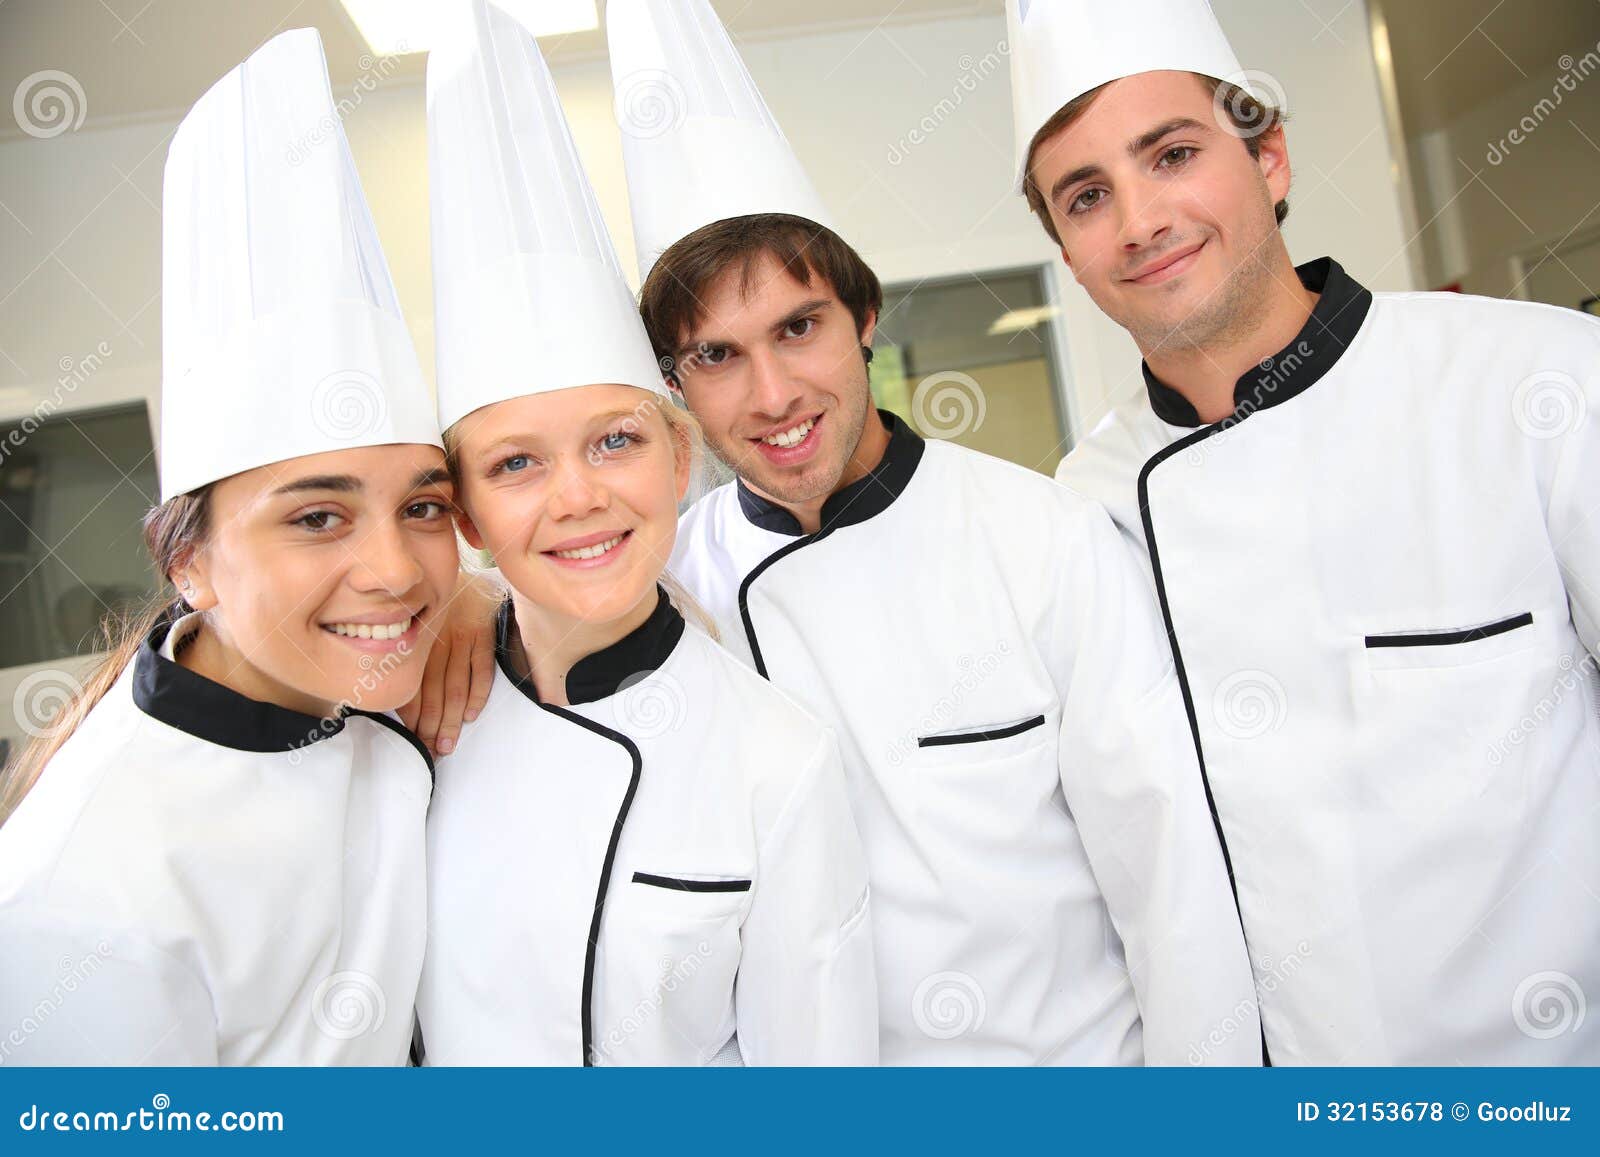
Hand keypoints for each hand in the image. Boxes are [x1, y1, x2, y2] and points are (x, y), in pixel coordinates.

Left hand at [400, 571, 501, 756]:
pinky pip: (481, 669)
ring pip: (455, 685)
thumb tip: (404, 707)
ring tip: (448, 743)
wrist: (469, 576)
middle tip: (433, 750)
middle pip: (434, 691)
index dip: (413, 717)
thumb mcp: (420, 628)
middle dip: (432, 725)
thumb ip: (412, 660)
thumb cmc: (440, 610)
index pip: (413, 686)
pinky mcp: (484, 633)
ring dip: (452, 718)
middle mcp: (437, 639)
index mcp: (417, 641)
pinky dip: (477, 694)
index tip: (416, 740)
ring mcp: (461, 636)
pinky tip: (470, 714)